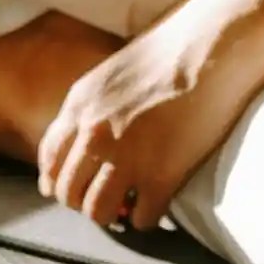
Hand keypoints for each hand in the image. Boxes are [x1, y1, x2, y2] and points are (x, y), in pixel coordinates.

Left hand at [36, 12, 257, 230]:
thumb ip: (94, 105)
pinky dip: (146, 218)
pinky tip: (155, 207)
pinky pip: (141, 218)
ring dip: (112, 215)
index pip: (49, 159)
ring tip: (127, 208)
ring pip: (98, 212)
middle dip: (84, 201)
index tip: (67, 191)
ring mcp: (126, 157)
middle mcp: (94, 135)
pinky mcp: (162, 176)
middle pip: (69, 192)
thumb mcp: (113, 72)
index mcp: (80, 106)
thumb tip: (88, 137)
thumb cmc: (172, 49)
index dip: (56, 182)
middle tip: (103, 200)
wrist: (213, 45)